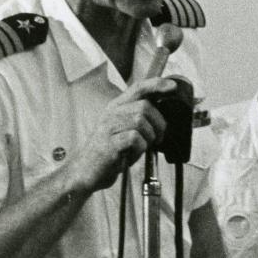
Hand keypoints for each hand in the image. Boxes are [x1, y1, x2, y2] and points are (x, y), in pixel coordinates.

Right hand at [64, 78, 176, 192]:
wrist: (85, 172)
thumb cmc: (109, 151)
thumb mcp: (125, 129)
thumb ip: (141, 119)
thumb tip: (166, 114)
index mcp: (116, 107)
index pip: (138, 88)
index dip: (157, 84)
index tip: (173, 86)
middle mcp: (111, 114)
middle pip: (145, 106)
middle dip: (158, 123)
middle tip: (157, 138)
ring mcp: (108, 128)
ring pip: (141, 121)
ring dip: (149, 137)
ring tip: (141, 147)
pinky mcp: (109, 144)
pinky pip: (135, 139)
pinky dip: (139, 149)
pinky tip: (131, 155)